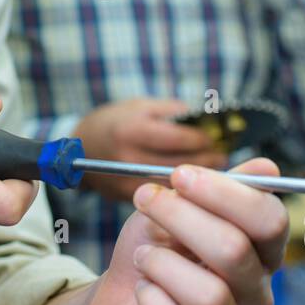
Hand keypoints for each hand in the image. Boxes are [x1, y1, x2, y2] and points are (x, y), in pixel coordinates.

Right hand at [72, 98, 227, 202]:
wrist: (80, 146)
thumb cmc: (116, 120)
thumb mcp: (142, 105)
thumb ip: (174, 112)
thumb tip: (209, 121)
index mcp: (133, 130)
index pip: (179, 139)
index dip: (204, 139)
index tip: (219, 137)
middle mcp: (129, 158)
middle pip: (180, 164)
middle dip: (207, 160)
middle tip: (224, 154)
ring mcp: (127, 181)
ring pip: (175, 184)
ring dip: (199, 179)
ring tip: (216, 170)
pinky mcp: (128, 198)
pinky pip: (163, 196)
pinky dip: (182, 191)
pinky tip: (197, 185)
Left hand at [83, 158, 288, 304]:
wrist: (120, 294)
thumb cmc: (157, 246)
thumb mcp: (181, 205)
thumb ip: (219, 187)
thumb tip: (267, 168)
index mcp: (262, 250)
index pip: (270, 220)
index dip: (225, 193)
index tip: (180, 175)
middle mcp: (257, 290)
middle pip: (235, 249)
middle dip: (181, 217)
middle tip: (145, 199)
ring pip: (208, 294)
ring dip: (162, 264)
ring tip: (143, 256)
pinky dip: (149, 297)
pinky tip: (144, 289)